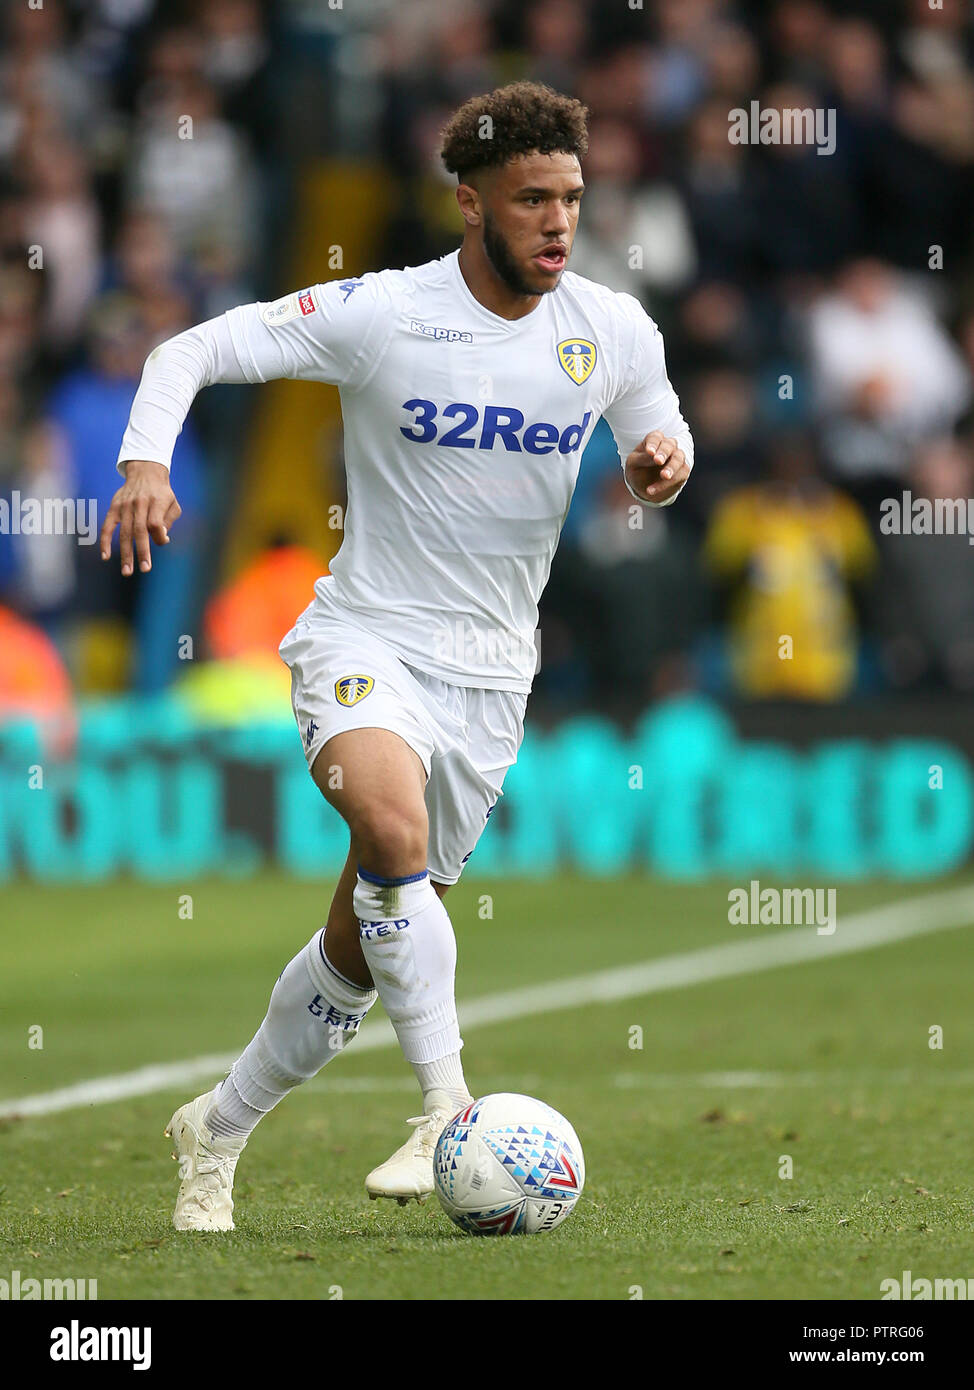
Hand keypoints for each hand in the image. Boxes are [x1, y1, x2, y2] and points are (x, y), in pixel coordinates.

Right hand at [99, 460, 181, 574]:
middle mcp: (139, 504)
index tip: (161, 542)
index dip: (158, 535)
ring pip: (124, 532)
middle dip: (142, 551)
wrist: (145, 472)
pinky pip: (107, 526)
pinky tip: (105, 556)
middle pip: (139, 530)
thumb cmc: (162, 493)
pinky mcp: (114, 507)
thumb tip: (162, 539)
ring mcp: (125, 506)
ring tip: (127, 571)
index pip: (155, 523)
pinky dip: (105, 541)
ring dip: (125, 553)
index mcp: (156, 501)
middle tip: (144, 569)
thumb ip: (168, 521)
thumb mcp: (173, 504)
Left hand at [624, 431, 689, 504]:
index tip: (650, 452)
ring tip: (664, 476)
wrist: (643, 488)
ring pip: (679, 458)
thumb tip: (655, 456)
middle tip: (658, 461)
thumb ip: (643, 458)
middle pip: (669, 444)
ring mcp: (676, 458)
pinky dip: (667, 483)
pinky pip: (681, 474)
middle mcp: (667, 446)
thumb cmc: (637, 470)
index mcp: (654, 440)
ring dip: (671, 467)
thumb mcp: (633, 463)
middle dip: (664, 452)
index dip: (653, 443)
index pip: (656, 437)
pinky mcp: (682, 471)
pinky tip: (653, 490)